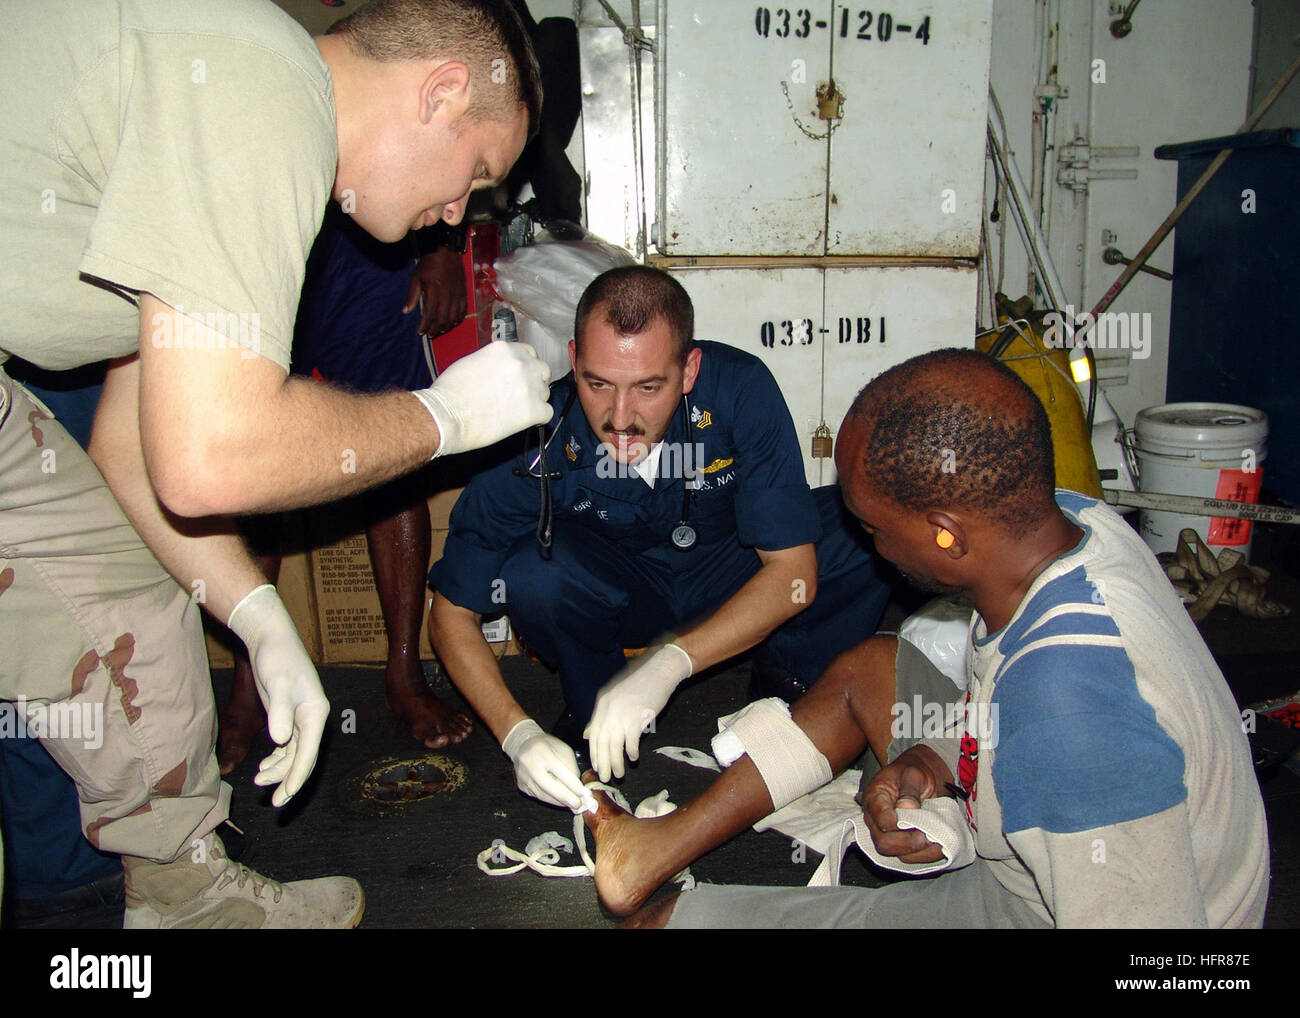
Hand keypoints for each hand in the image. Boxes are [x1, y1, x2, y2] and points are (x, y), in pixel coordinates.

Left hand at [226, 585, 329, 806]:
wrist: (271, 639)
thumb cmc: (276, 658)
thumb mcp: (276, 682)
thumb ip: (279, 711)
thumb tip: (279, 741)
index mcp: (315, 712)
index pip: (308, 751)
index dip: (297, 775)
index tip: (286, 795)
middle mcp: (312, 717)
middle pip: (304, 757)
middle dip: (290, 780)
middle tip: (275, 802)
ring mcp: (301, 718)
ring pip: (294, 754)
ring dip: (279, 770)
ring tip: (258, 780)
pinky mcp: (289, 715)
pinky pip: (287, 745)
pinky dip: (277, 758)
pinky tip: (264, 766)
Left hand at [404, 249, 466, 337]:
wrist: (447, 250)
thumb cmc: (429, 263)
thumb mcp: (416, 277)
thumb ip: (412, 295)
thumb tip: (406, 311)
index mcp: (434, 290)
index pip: (430, 314)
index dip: (425, 326)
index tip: (420, 332)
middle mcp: (447, 294)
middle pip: (442, 319)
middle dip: (435, 329)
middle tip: (429, 334)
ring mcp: (457, 294)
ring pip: (453, 317)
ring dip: (446, 326)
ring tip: (439, 330)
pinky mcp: (463, 293)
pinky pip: (463, 311)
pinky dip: (457, 319)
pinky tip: (452, 322)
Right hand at [412, 341, 551, 457]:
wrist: (446, 415)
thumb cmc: (450, 391)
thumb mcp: (472, 362)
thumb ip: (494, 362)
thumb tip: (502, 370)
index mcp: (506, 349)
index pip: (529, 353)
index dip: (526, 367)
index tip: (519, 378)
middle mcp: (521, 363)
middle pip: (542, 371)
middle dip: (534, 382)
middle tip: (519, 395)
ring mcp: (530, 386)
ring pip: (545, 392)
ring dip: (535, 400)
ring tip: (514, 411)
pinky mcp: (534, 410)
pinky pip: (547, 413)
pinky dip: (537, 419)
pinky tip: (522, 422)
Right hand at [502, 719, 594, 811]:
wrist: (522, 744)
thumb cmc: (547, 746)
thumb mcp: (563, 749)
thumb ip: (570, 767)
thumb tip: (577, 788)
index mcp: (542, 752)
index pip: (560, 772)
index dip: (574, 785)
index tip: (586, 794)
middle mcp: (530, 765)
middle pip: (549, 787)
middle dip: (566, 798)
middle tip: (579, 805)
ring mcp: (523, 777)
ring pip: (543, 795)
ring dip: (559, 802)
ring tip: (572, 804)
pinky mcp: (521, 785)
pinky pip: (538, 796)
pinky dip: (551, 800)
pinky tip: (560, 800)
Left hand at [586, 643, 692, 781]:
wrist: (659, 672)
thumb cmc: (640, 685)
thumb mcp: (616, 697)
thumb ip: (602, 716)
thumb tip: (589, 735)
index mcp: (602, 704)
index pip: (594, 734)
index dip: (594, 753)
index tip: (597, 766)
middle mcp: (609, 710)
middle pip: (602, 743)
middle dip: (603, 763)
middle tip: (605, 777)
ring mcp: (622, 714)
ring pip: (614, 746)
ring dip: (616, 763)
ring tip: (619, 773)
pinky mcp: (637, 718)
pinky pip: (631, 742)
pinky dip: (631, 752)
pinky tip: (633, 757)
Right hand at [861, 746, 950, 864]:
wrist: (918, 779)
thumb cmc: (912, 773)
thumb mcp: (913, 773)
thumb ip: (909, 789)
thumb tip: (907, 807)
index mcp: (874, 797)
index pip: (880, 818)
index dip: (896, 824)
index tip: (915, 820)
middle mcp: (875, 819)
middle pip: (883, 843)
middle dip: (907, 843)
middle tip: (926, 836)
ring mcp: (885, 833)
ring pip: (895, 854)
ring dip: (918, 852)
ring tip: (935, 842)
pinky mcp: (898, 842)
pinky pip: (907, 857)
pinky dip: (924, 856)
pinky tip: (936, 847)